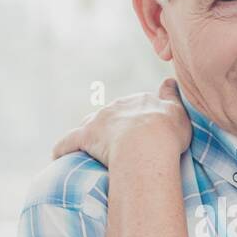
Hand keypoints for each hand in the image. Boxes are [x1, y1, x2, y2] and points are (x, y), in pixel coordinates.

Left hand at [51, 78, 190, 166]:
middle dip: (113, 125)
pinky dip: (62, 148)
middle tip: (119, 145)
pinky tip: (57, 156)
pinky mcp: (85, 136)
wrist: (146, 146)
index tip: (140, 128)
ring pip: (89, 123)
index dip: (138, 117)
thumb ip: (172, 97)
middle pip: (111, 114)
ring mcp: (100, 120)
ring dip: (89, 133)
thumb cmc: (166, 133)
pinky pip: (68, 142)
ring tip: (91, 149)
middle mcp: (117, 106)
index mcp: (140, 101)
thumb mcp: (178, 113)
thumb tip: (169, 80)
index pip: (137, 106)